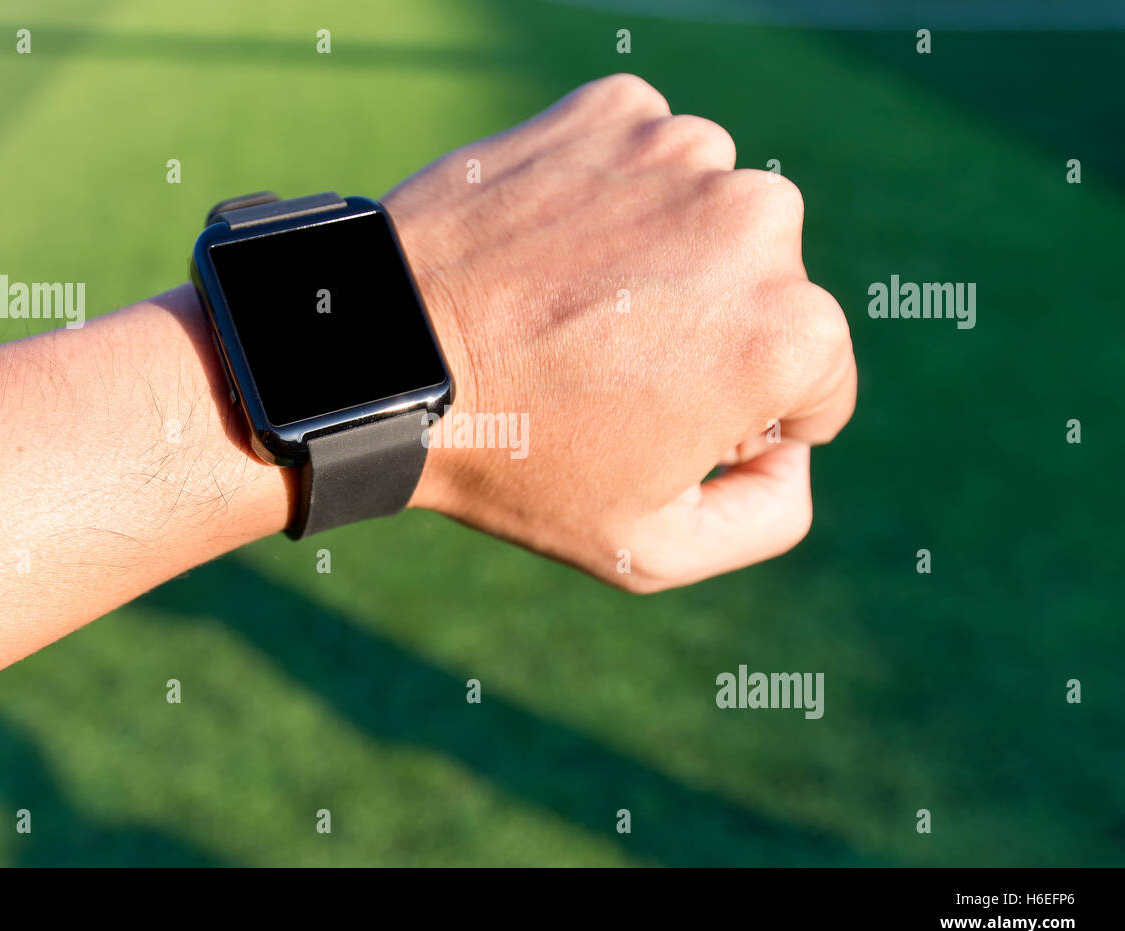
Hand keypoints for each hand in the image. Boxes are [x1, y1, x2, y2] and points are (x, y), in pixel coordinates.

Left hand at [389, 74, 856, 591]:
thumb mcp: (651, 548)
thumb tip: (794, 451)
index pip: (818, 384)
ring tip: (575, 306)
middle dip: (710, 335)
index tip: (657, 418)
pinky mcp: (618, 108)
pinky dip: (615, 199)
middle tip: (606, 366)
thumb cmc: (517, 458)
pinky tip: (555, 248)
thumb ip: (766, 515)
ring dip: (664, 260)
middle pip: (768, 295)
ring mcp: (684, 150)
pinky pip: (648, 162)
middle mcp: (759, 219)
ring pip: (711, 221)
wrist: (387, 349)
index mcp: (789, 332)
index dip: (741, 421)